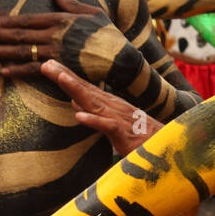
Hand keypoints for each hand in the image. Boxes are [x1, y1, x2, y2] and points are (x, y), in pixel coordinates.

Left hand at [0, 0, 122, 79]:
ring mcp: (55, 52)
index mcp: (61, 20)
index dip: (10, 21)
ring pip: (23, 52)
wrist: (121, 58)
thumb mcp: (93, 12)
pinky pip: (34, 69)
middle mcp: (55, 35)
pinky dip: (19, 71)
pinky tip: (5, 71)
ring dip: (2, 52)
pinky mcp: (60, 67)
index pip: (30, 19)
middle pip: (20, 35)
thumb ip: (71, 4)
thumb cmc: (108, 34)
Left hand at [40, 59, 160, 154]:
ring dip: (78, 90)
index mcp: (112, 106)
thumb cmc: (142, 140)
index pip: (86, 89)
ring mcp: (121, 121)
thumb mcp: (115, 125)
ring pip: (96, 104)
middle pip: (87, 91)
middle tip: (45, 64)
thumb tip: (75, 102)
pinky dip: (95, 121)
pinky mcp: (126, 136)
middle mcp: (115, 109)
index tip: (49, 65)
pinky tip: (79, 116)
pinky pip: (108, 127)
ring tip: (60, 78)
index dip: (67, 77)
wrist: (169, 151)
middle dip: (66, 77)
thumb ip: (96, 113)